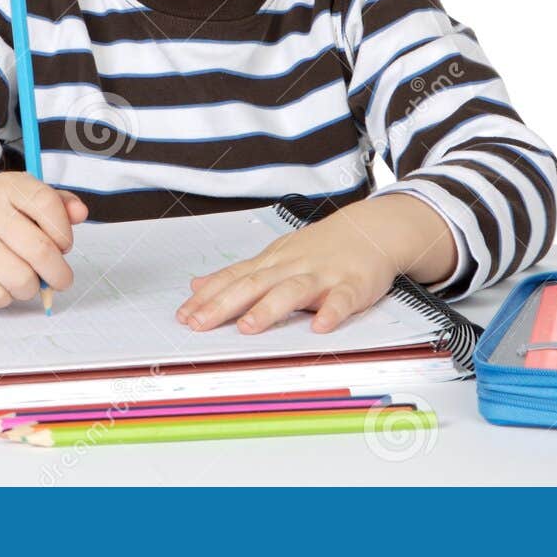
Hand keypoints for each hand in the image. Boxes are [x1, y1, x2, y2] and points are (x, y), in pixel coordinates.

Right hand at [0, 172, 86, 306]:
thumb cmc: (0, 220)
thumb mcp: (28, 202)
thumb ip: (60, 205)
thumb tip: (80, 213)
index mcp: (8, 186)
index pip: (48, 204)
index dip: (64, 232)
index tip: (64, 245)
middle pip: (41, 250)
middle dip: (59, 273)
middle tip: (61, 279)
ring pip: (22, 280)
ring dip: (32, 288)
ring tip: (27, 280)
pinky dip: (7, 297)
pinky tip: (1, 283)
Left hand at [174, 194, 456, 334]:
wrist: (371, 229)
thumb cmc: (321, 248)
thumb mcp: (275, 256)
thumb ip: (239, 274)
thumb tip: (197, 285)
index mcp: (273, 262)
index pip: (234, 279)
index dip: (208, 297)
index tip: (184, 316)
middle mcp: (292, 266)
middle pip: (254, 284)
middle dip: (224, 305)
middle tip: (200, 324)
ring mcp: (322, 274)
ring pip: (292, 291)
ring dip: (269, 308)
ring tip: (248, 328)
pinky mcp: (352, 285)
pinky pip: (342, 300)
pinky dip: (331, 312)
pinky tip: (320, 327)